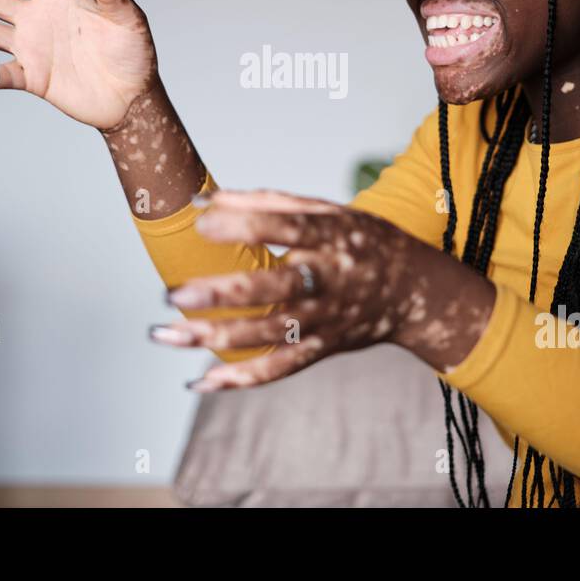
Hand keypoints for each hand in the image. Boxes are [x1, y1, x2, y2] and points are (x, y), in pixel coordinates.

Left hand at [150, 190, 496, 388]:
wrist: (413, 290)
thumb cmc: (358, 241)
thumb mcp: (325, 210)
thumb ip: (266, 204)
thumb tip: (204, 200)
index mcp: (332, 236)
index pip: (287, 228)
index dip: (244, 225)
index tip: (201, 222)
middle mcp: (330, 279)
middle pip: (274, 288)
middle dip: (221, 294)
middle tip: (173, 294)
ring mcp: (326, 319)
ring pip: (268, 334)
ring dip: (214, 338)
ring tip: (166, 335)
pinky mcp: (322, 348)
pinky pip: (280, 368)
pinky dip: (241, 378)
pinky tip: (200, 381)